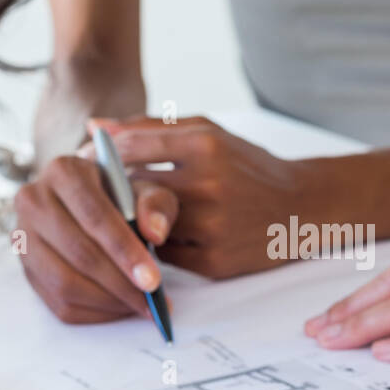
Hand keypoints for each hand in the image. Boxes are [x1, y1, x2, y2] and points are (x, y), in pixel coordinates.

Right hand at [12, 148, 176, 323]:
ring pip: (64, 282)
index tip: (152, 281)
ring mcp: (23, 237)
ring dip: (107, 302)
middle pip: (78, 252)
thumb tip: (155, 233)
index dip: (125, 251)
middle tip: (151, 301)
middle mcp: (33, 200)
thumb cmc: (123, 199)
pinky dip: (94, 313)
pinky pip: (58, 302)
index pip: (94, 216)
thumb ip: (157, 205)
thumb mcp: (147, 192)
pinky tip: (120, 308)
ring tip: (140, 306)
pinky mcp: (26, 268)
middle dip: (120, 283)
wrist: (94, 208)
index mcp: (64, 171)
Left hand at [108, 116, 320, 278]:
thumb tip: (94, 128)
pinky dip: (157, 246)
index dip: (101, 155)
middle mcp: (208, 184)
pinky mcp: (213, 262)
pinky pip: (163, 255)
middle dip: (114, 191)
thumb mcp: (208, 134)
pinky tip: (164, 236)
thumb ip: (150, 128)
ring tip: (136, 212)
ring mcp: (211, 226)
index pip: (130, 147)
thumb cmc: (248, 167)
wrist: (302, 209)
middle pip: (132, 189)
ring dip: (133, 221)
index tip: (86, 160)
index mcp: (205, 145)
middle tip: (104, 190)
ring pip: (142, 226)